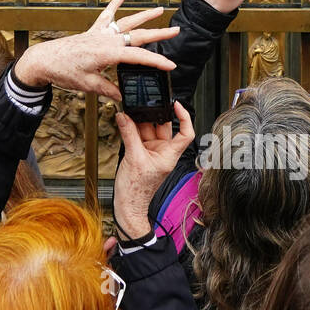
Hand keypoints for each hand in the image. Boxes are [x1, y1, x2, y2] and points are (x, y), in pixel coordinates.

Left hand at [13, 0, 179, 101]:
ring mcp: (99, 33)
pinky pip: (107, 15)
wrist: (44, 60)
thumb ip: (107, 90)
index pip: (138, 56)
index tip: (171, 65)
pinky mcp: (92, 31)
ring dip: (143, 16)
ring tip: (159, 10)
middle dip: (159, 33)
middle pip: (137, 35)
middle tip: (176, 30)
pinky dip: (115, 3)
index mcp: (107, 53)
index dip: (156, 61)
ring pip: (126, 22)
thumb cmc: (63, 71)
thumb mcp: (88, 85)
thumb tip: (121, 96)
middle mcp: (106, 39)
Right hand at [113, 101, 194, 240]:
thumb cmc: (137, 190)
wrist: (127, 204)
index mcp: (170, 155)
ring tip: (127, 114)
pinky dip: (131, 129)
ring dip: (138, 122)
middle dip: (152, 116)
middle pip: (162, 127)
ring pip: (148, 130)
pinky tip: (124, 122)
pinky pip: (138, 136)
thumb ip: (129, 134)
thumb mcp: (133, 158)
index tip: (175, 105)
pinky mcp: (141, 153)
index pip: (185, 133)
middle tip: (140, 105)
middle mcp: (163, 152)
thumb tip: (124, 117)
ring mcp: (152, 152)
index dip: (184, 117)